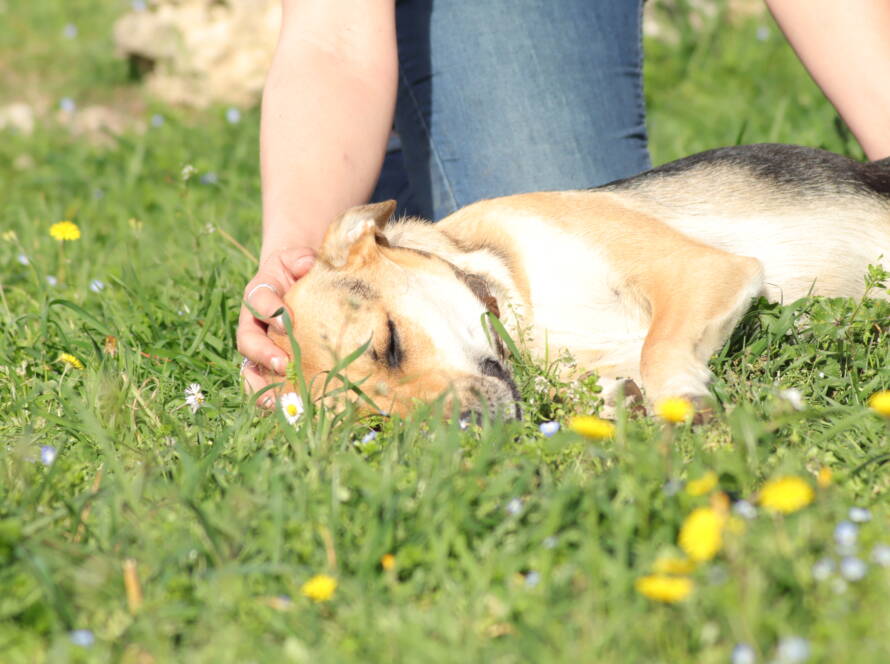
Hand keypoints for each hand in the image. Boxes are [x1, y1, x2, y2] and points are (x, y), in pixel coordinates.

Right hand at [237, 246, 315, 406]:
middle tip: (281, 364)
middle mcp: (253, 323)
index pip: (258, 300)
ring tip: (275, 399)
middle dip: (263, 353)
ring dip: (260, 384)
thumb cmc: (301, 270)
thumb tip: (307, 263)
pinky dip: (269, 397)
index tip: (286, 320)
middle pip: (248, 340)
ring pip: (249, 367)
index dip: (269, 310)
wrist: (299, 283)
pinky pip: (262, 384)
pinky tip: (284, 409)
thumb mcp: (299, 258)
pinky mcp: (268, 366)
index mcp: (260, 294)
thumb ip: (302, 258)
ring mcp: (259, 347)